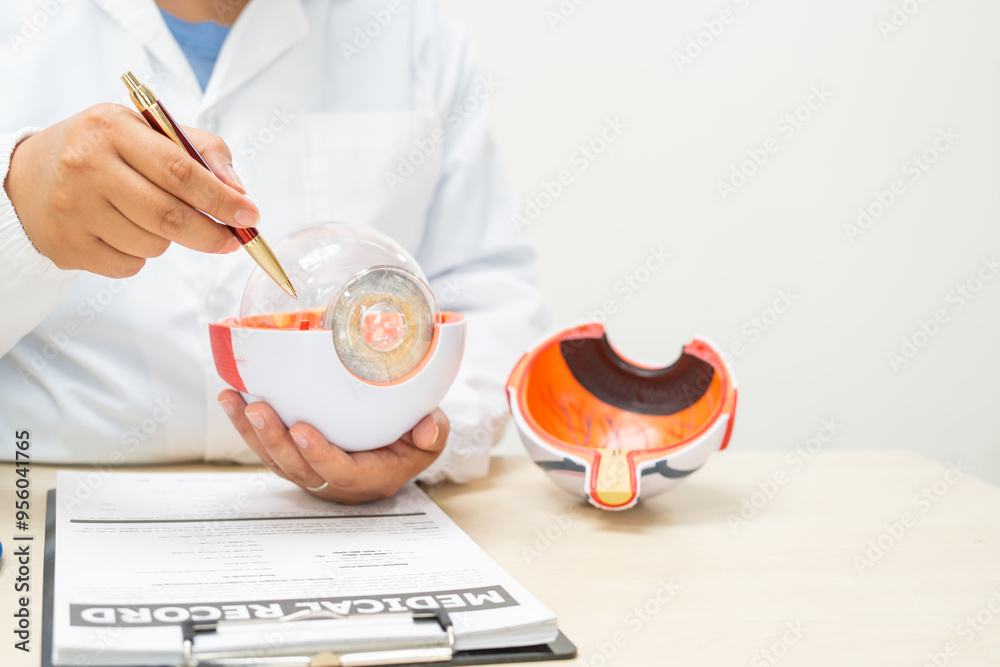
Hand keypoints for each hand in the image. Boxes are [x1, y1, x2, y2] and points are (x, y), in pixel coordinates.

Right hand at [3, 103, 258, 277]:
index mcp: (111, 128)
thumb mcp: (145, 130)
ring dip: (169, 240)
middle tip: (233, 239)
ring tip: (149, 217)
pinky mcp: (67, 245)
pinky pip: (130, 265)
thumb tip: (237, 190)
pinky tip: (122, 232)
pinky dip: (141, 255)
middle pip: (170, 216)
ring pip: (154, 244)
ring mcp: (73, 209)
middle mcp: (87, 166)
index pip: (180, 170)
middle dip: (212, 233)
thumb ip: (199, 151)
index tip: (250, 215)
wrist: (28, 177)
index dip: (221, 198)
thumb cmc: (103, 151)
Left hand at [217, 389, 449, 503]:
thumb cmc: (412, 441)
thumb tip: (426, 428)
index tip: (303, 429)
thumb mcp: (432, 439)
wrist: (396, 448)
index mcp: (370, 477)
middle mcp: (335, 479)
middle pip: (299, 469)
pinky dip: (246, 426)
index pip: (341, 473)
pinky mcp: (294, 457)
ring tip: (235, 400)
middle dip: (274, 440)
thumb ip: (433, 433)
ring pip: (277, 460)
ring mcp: (312, 469)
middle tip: (258, 408)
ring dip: (253, 433)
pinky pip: (267, 448)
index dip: (320, 455)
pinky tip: (230, 399)